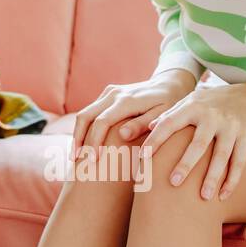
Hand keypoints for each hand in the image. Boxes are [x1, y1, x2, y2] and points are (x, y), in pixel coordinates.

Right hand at [71, 68, 197, 162]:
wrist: (168, 84)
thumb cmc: (169, 104)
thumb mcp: (163, 116)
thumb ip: (143, 125)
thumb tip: (122, 135)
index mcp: (126, 100)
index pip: (102, 122)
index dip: (95, 141)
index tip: (93, 160)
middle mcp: (113, 94)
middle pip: (85, 116)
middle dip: (78, 139)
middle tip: (75, 161)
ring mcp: (108, 92)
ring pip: (84, 114)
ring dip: (78, 135)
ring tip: (76, 156)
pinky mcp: (106, 95)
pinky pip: (90, 112)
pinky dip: (84, 129)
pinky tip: (84, 144)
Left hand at [143, 82, 245, 200]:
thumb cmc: (209, 103)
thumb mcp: (189, 102)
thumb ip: (170, 114)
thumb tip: (149, 127)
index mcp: (192, 107)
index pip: (169, 124)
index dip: (155, 140)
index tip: (142, 158)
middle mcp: (212, 117)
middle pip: (198, 144)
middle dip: (186, 164)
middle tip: (173, 183)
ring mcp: (230, 127)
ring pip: (222, 156)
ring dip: (212, 177)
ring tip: (204, 197)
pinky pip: (239, 162)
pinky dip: (232, 180)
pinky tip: (223, 195)